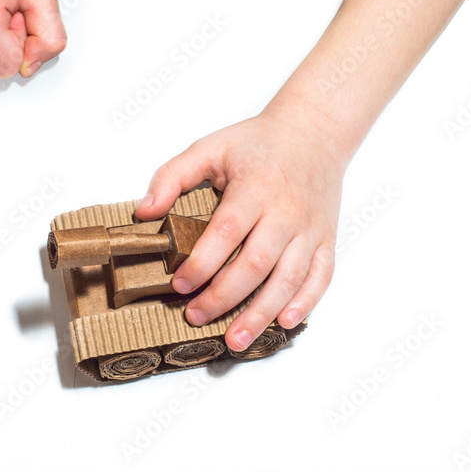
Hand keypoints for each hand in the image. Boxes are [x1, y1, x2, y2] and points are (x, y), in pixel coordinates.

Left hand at [135, 94, 347, 351]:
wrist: (314, 132)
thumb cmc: (259, 144)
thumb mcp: (210, 147)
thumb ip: (172, 176)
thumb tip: (144, 211)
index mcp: (255, 188)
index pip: (226, 233)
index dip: (202, 264)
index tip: (179, 285)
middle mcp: (286, 211)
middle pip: (255, 265)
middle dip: (222, 297)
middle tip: (196, 315)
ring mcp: (310, 228)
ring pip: (288, 279)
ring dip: (260, 314)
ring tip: (234, 339)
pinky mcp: (326, 240)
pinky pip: (320, 277)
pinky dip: (304, 303)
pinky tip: (283, 322)